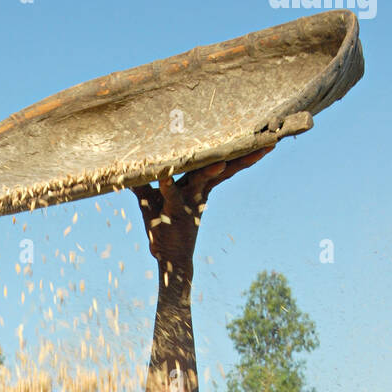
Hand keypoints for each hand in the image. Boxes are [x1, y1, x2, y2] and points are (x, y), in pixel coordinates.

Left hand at [131, 146, 273, 285]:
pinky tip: (164, 173)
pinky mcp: (175, 211)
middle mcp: (199, 189)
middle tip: (266, 142)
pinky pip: (171, 194)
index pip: (222, 160)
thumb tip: (124, 168)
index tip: (257, 134)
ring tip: (222, 160)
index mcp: (200, 182)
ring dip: (212, 168)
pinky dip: (166, 183)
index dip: (239, 149)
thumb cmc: (162, 225)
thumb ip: (141, 182)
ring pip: (203, 178)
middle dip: (245, 155)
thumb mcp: (149, 199)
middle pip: (226, 166)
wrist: (169, 257)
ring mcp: (190, 199)